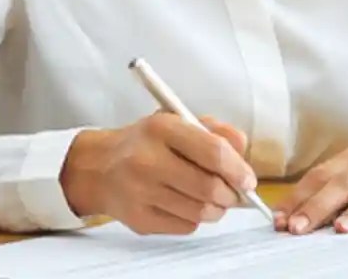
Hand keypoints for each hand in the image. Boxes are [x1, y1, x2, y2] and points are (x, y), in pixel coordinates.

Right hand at [60, 112, 257, 234]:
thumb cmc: (148, 143)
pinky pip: (184, 226)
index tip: (248, 180)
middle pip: (209, 187)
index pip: (212, 152)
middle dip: (231, 194)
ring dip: (217, 209)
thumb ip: (216, 131)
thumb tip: (242, 153)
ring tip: (215, 199)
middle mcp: (147, 160)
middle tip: (235, 193)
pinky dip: (196, 218)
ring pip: (199, 211)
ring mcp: (140, 192)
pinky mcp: (137, 218)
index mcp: (162, 129)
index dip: (238, 169)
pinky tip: (188, 205)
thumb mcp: (179, 121)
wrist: (99, 167)